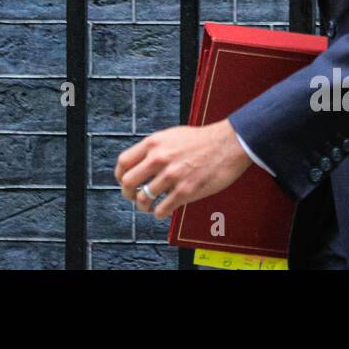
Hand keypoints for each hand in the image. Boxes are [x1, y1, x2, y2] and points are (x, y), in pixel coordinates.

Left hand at [114, 119, 253, 218]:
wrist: (227, 144)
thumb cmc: (201, 140)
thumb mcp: (170, 136)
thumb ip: (154, 148)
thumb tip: (139, 163)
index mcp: (153, 143)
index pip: (123, 163)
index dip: (120, 176)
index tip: (124, 182)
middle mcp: (159, 159)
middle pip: (128, 183)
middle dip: (128, 194)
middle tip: (133, 197)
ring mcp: (172, 176)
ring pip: (143, 199)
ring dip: (144, 206)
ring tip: (149, 206)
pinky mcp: (185, 191)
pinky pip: (162, 209)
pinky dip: (159, 213)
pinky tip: (163, 210)